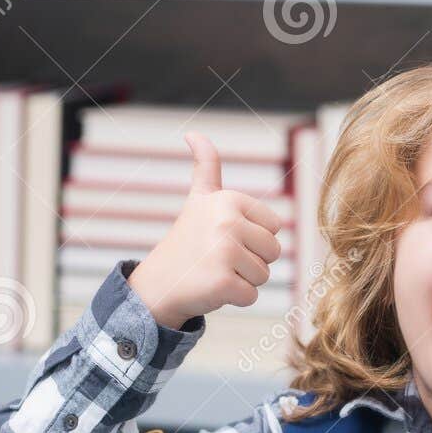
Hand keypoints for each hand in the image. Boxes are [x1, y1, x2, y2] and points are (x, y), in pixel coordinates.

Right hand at [127, 132, 283, 329]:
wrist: (158, 283)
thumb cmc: (187, 241)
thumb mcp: (199, 199)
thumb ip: (206, 167)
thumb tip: (193, 134)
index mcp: (230, 200)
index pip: (274, 228)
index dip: (253, 239)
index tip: (223, 237)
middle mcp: (228, 222)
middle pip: (273, 252)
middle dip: (251, 261)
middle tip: (219, 258)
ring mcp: (225, 252)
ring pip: (264, 275)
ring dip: (242, 280)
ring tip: (214, 271)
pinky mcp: (223, 283)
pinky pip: (251, 296)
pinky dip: (234, 299)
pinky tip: (211, 288)